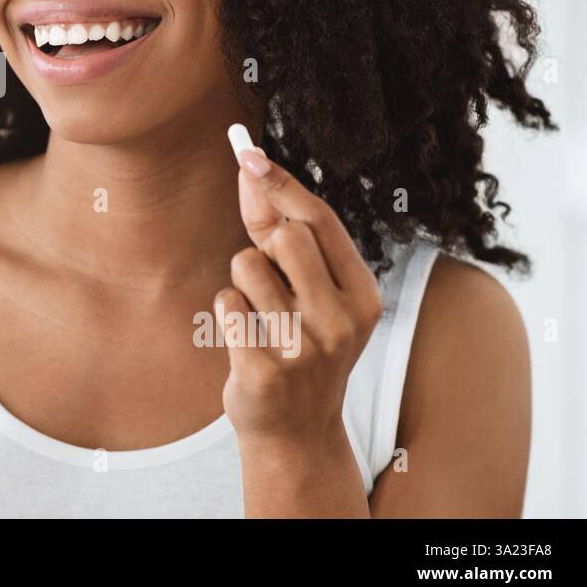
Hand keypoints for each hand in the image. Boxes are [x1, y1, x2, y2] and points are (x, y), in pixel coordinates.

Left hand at [216, 146, 382, 445]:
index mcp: (362, 296)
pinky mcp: (263, 370)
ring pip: (246, 266)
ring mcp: (303, 348)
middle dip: (264, 247)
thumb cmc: (300, 346)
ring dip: (241, 283)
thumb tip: (251, 168)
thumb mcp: (309, 293)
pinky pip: (225, 303)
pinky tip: (244, 341)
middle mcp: (340, 321)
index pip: (320, 220)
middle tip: (270, 284)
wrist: (296, 432)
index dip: (281, 183)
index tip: (248, 153)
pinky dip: (225, 314)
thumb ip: (279, 230)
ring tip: (259, 317)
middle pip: (284, 237)